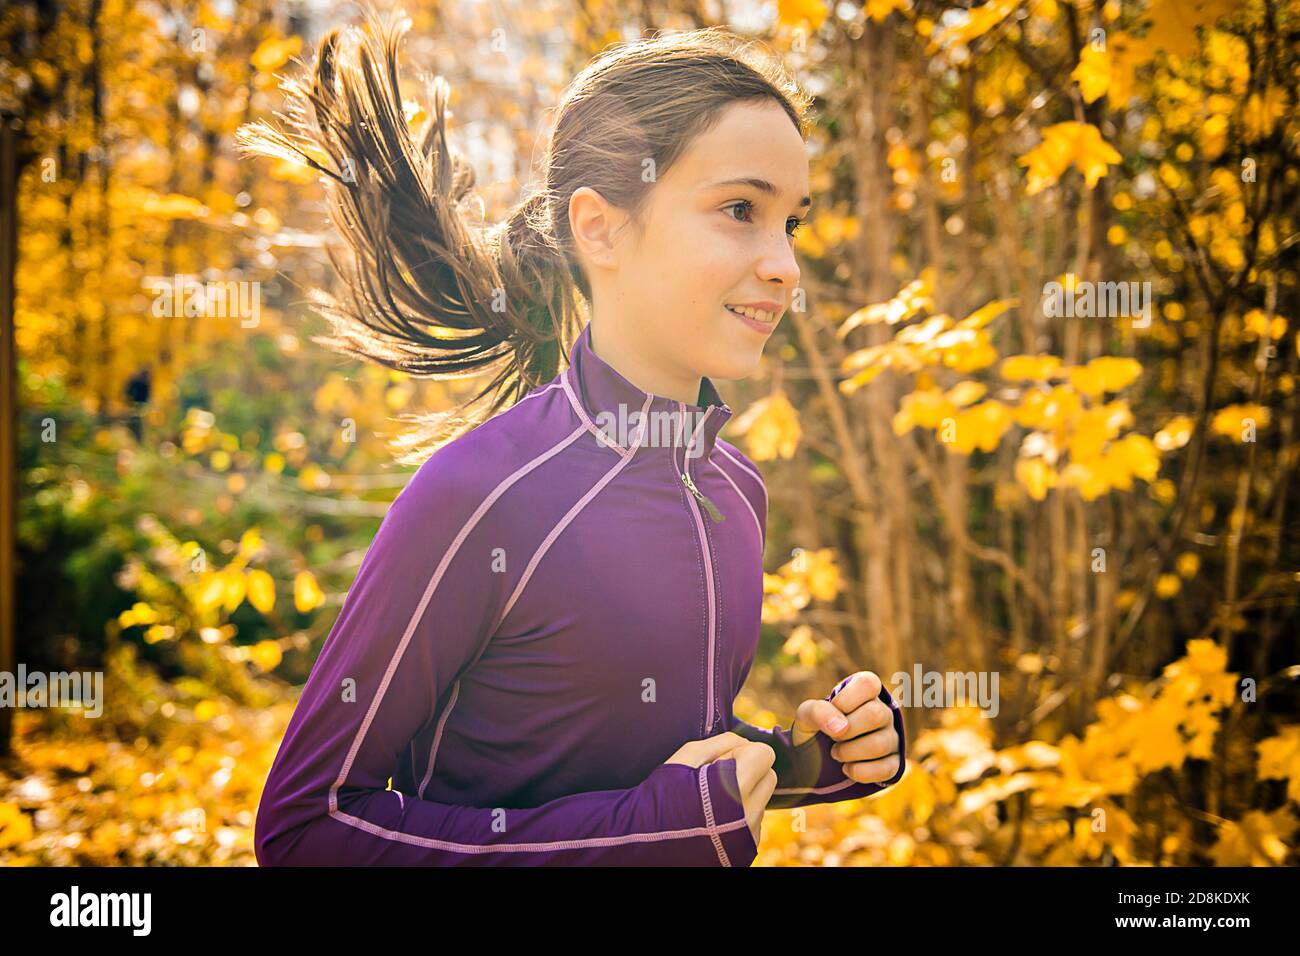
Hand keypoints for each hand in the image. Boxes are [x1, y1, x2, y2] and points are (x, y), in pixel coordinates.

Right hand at [664, 732, 776, 846]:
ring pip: (762, 801)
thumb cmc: (660, 797)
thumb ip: (720, 742)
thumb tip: (743, 742)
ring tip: (711, 803)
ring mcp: (748, 834)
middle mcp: (747, 813)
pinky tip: (714, 820)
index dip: (743, 752)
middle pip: (769, 777)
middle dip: (749, 772)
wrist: (644, 844)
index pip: (765, 754)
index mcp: (733, 787)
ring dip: (744, 795)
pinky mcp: (746, 849)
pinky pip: (754, 822)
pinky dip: (740, 817)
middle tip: (718, 779)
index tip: (721, 761)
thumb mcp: (684, 759)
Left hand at [790, 671, 901, 784]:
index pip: (868, 684)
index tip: (833, 710)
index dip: (846, 700)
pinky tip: (847, 768)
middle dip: (846, 730)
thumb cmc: (817, 728)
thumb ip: (818, 711)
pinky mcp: (893, 762)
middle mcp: (883, 711)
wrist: (816, 759)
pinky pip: (887, 769)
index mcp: (865, 692)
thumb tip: (840, 727)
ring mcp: (891, 737)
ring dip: (850, 752)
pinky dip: (860, 772)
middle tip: (833, 737)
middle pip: (876, 714)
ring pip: (880, 744)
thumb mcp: (806, 715)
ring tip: (836, 753)